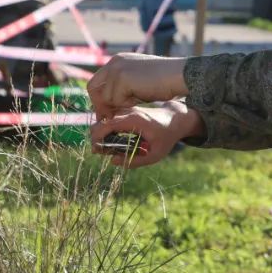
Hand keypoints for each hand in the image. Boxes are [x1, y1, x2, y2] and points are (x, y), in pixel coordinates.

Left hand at [87, 53, 187, 118]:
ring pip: (106, 98)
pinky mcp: (122, 78)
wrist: (179, 75)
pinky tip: (141, 99)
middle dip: (100, 105)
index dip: (99, 99)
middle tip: (109, 118)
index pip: (97, 82)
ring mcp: (117, 69)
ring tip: (136, 102)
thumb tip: (110, 103)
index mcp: (118, 61)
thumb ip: (124, 87)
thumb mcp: (139, 81)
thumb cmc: (165, 81)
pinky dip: (127, 105)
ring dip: (120, 105)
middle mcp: (114, 62)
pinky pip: (116, 100)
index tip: (107, 113)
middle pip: (93, 88)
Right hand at [89, 101, 204, 167]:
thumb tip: (113, 161)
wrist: (175, 119)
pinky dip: (108, 131)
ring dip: (102, 135)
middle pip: (101, 123)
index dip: (97, 139)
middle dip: (97, 138)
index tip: (96, 151)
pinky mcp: (126, 112)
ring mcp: (126, 111)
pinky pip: (110, 121)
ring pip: (104, 122)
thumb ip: (135, 161)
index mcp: (133, 121)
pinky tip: (115, 142)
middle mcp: (127, 113)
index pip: (106, 126)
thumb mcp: (155, 155)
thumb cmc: (166, 137)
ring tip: (109, 149)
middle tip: (102, 152)